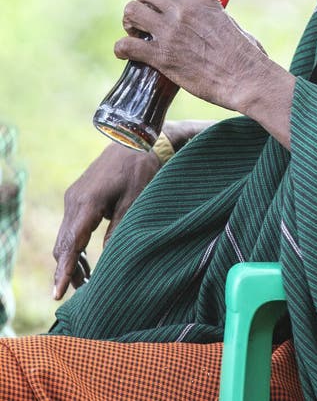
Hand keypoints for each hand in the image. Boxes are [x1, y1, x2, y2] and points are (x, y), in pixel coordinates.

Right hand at [52, 141, 159, 299]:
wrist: (135, 139)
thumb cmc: (140, 169)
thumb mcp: (134, 202)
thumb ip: (118, 231)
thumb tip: (108, 261)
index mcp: (88, 202)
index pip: (71, 244)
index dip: (65, 270)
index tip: (57, 294)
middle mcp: (74, 200)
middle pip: (63, 244)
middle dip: (67, 270)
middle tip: (80, 293)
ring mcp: (74, 197)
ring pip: (65, 236)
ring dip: (71, 258)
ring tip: (85, 281)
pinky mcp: (78, 195)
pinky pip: (70, 226)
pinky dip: (74, 244)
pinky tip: (85, 260)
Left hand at [115, 0, 269, 110]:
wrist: (244, 79)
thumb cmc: (244, 54)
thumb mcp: (229, 21)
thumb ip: (213, 14)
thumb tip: (210, 18)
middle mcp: (182, 10)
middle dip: (142, 2)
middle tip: (146, 17)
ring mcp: (169, 33)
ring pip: (131, 11)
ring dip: (129, 21)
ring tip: (135, 32)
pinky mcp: (161, 57)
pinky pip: (125, 46)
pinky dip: (121, 49)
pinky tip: (125, 53)